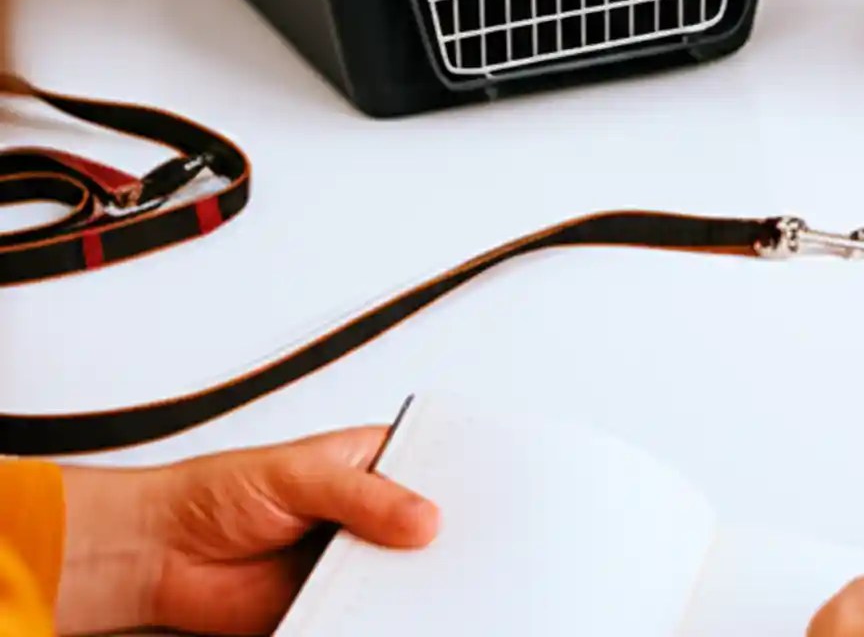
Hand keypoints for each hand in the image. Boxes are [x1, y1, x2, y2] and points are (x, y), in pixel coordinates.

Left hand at [55, 426, 438, 635]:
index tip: (484, 499)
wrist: (161, 554)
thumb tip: (421, 516)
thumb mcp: (297, 474)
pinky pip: (369, 614)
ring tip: (413, 583)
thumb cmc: (216, 491)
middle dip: (440, 541)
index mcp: (370, 463)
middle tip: (452, 550)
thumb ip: (362, 495)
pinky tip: (379, 611)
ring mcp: (353, 559)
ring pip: (403, 576)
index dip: (460, 482)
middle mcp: (368, 512)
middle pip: (426, 528)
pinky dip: (377, 617)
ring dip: (410, 584)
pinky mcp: (334, 603)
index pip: (432, 466)